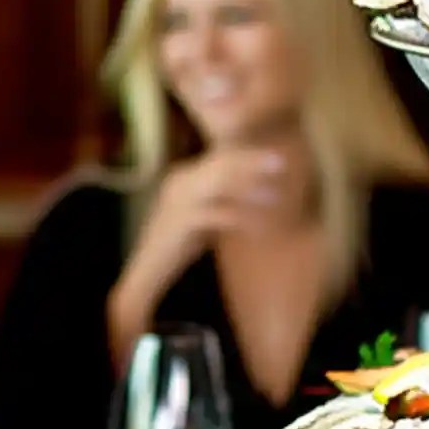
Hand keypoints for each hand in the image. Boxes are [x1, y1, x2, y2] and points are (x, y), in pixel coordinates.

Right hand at [107, 148, 287, 364]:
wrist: (147, 271)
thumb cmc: (177, 245)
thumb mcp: (201, 215)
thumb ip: (220, 198)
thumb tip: (252, 187)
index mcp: (182, 177)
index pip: (218, 158)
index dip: (247, 157)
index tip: (274, 160)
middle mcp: (178, 184)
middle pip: (220, 165)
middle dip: (251, 163)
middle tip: (280, 164)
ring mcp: (178, 201)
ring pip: (220, 183)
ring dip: (249, 188)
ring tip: (274, 197)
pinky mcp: (181, 223)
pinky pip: (219, 215)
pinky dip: (242, 219)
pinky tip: (259, 229)